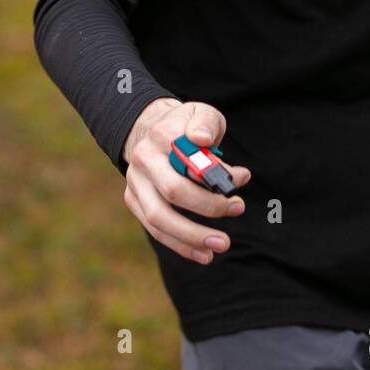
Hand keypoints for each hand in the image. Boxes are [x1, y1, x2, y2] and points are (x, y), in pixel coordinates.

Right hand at [122, 98, 250, 264]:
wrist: (148, 130)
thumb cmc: (185, 127)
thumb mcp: (201, 115)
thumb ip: (208, 128)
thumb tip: (208, 147)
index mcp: (162, 135)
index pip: (186, 160)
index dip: (211, 178)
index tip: (236, 189)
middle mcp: (144, 159)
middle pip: (173, 191)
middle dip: (207, 209)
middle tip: (236, 214)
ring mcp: (134, 182)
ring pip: (159, 218)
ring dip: (190, 237)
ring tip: (218, 248)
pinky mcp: (132, 200)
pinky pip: (155, 229)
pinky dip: (179, 245)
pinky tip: (202, 254)